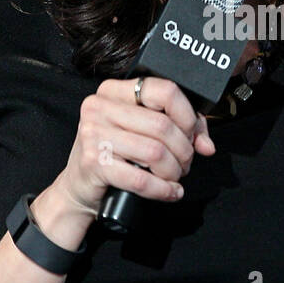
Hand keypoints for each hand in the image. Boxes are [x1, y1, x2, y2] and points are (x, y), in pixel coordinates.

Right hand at [60, 76, 214, 211]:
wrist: (77, 187)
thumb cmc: (112, 155)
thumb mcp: (140, 131)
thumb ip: (177, 128)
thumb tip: (206, 144)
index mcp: (113, 91)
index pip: (164, 90)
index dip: (187, 115)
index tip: (192, 134)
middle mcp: (100, 107)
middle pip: (163, 125)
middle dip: (183, 149)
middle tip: (184, 163)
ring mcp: (94, 134)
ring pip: (155, 152)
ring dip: (174, 170)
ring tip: (174, 176)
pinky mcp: (93, 163)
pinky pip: (141, 179)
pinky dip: (163, 189)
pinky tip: (170, 192)